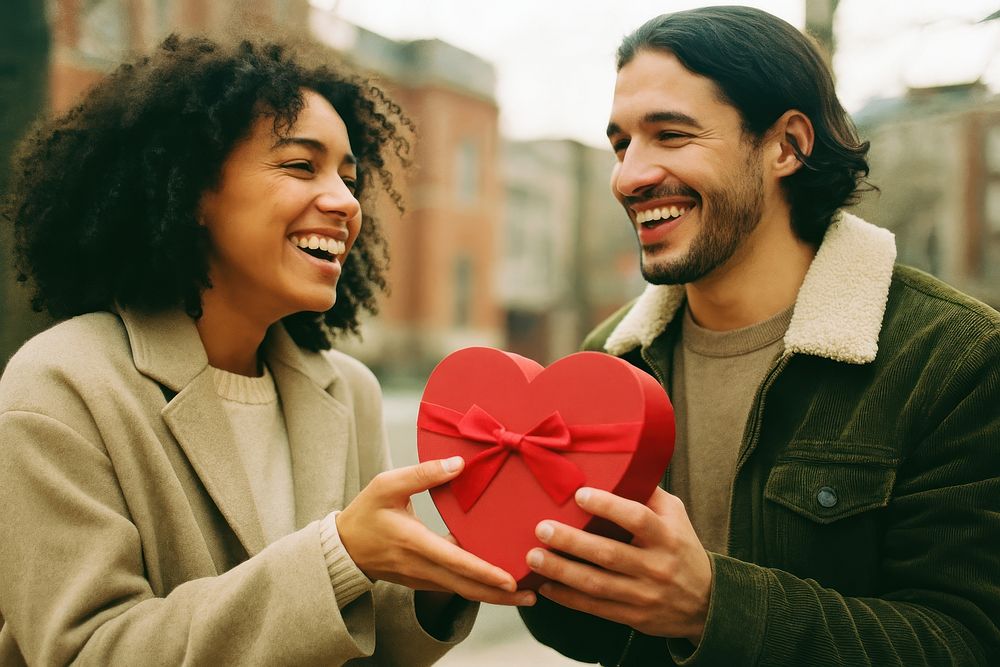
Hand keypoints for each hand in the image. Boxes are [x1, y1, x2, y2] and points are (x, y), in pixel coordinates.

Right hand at [337, 456, 534, 606]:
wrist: (343, 547)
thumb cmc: (365, 512)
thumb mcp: (386, 485)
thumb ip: (423, 474)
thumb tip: (459, 464)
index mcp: (414, 543)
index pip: (454, 561)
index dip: (483, 571)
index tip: (509, 579)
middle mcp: (421, 567)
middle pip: (466, 587)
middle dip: (501, 595)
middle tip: (533, 596)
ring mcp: (422, 578)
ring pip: (463, 591)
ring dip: (493, 596)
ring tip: (526, 594)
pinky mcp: (423, 581)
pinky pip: (455, 587)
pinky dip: (478, 589)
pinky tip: (498, 586)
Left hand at [525, 487, 710, 642]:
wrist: (706, 602)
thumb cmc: (682, 547)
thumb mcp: (676, 516)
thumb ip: (649, 494)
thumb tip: (619, 464)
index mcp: (667, 537)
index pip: (637, 519)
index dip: (608, 506)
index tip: (579, 494)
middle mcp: (656, 567)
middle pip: (609, 554)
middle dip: (572, 541)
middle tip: (542, 528)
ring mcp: (643, 595)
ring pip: (596, 584)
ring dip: (561, 571)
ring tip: (534, 556)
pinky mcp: (632, 617)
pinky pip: (594, 608)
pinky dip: (567, 597)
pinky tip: (544, 586)